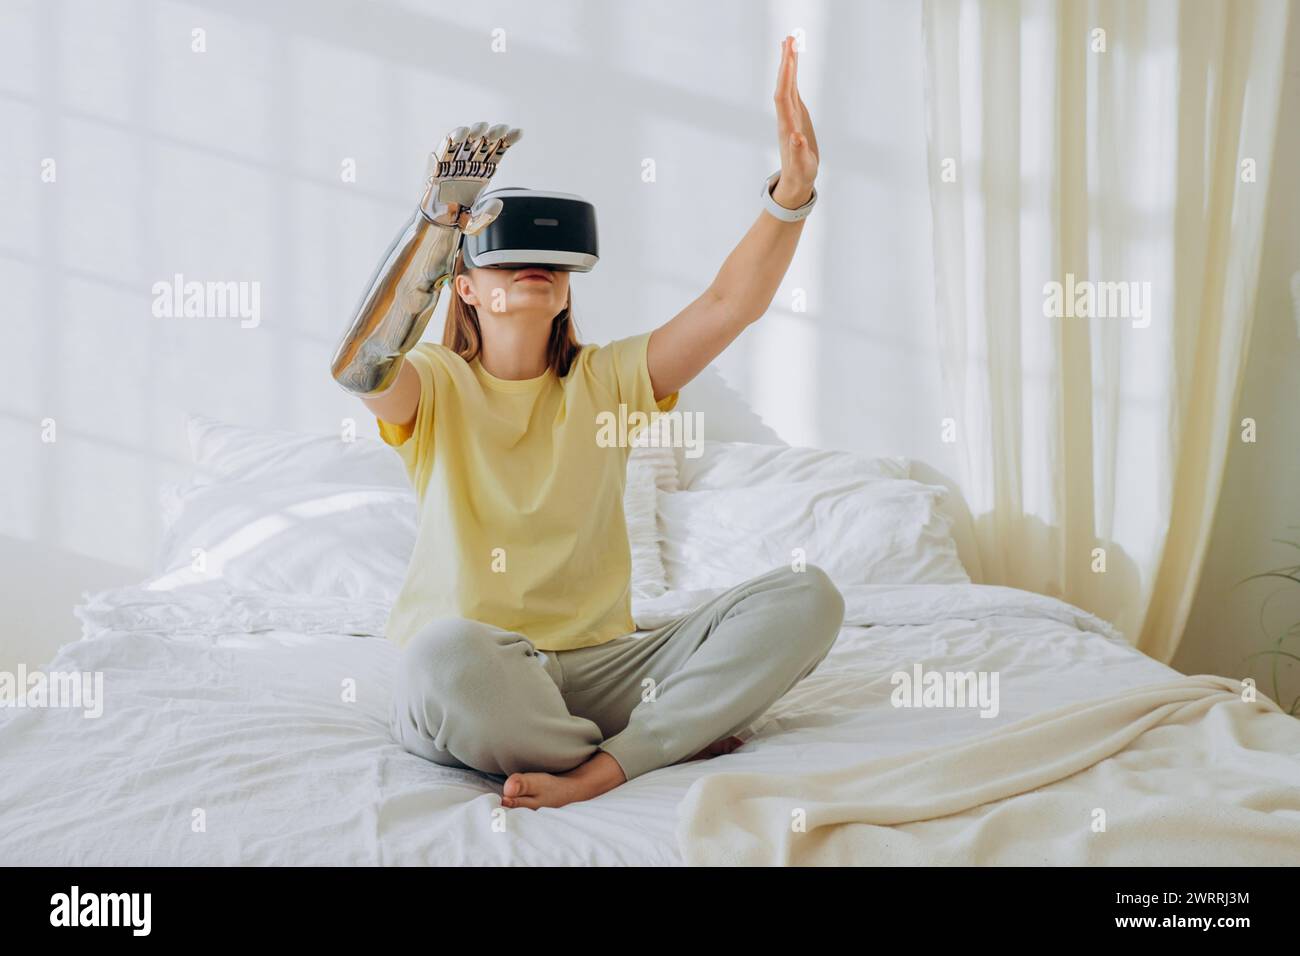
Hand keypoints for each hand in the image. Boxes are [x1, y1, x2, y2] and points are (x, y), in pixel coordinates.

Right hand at [420, 122, 522, 233]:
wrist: (439, 224)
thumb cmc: (459, 220)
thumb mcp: (476, 224)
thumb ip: (488, 216)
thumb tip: (498, 203)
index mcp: (484, 172)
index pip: (498, 151)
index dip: (508, 140)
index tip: (519, 132)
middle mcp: (470, 164)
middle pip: (484, 143)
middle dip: (493, 133)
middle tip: (500, 130)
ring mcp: (454, 163)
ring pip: (466, 141)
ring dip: (474, 131)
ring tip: (482, 129)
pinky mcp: (438, 165)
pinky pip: (444, 148)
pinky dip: (452, 139)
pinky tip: (462, 134)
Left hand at [772, 36, 818, 207]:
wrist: (796, 180)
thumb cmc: (800, 173)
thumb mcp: (801, 166)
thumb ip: (798, 152)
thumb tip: (795, 138)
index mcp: (787, 126)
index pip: (783, 96)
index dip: (785, 76)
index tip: (789, 56)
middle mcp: (786, 117)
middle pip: (784, 85)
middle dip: (786, 63)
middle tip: (789, 39)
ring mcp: (790, 115)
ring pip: (788, 85)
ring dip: (788, 65)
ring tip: (789, 43)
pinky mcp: (796, 115)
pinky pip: (793, 90)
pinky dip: (793, 75)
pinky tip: (793, 64)